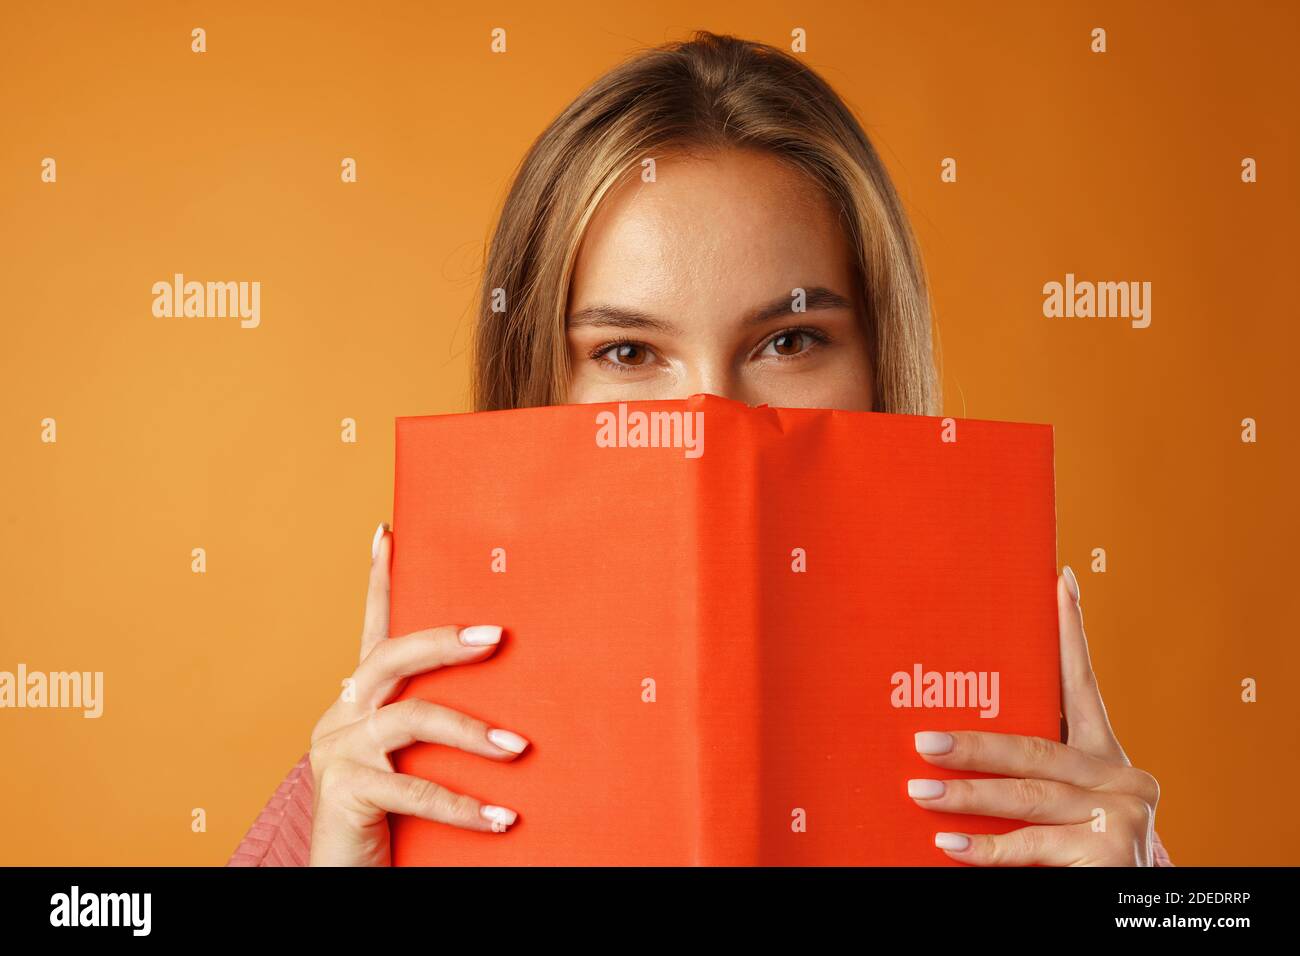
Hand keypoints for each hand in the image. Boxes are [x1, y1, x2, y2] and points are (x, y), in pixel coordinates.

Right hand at [307, 522, 528, 865]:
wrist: (340, 876)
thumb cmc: (385, 814)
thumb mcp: (409, 761)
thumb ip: (433, 727)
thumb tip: (510, 707)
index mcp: (356, 700)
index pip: (371, 629)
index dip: (379, 581)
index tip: (387, 532)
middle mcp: (340, 714)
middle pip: (390, 656)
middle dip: (444, 641)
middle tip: (496, 636)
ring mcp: (338, 750)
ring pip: (411, 719)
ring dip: (472, 734)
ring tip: (518, 750)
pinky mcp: (345, 791)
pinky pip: (414, 790)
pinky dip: (464, 805)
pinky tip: (502, 818)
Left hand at [906, 566, 1160, 865]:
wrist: (1134, 910)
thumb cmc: (1080, 853)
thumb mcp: (1062, 805)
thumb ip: (1031, 773)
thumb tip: (944, 747)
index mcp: (1106, 755)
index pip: (1082, 684)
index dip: (1071, 632)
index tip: (1058, 580)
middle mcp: (1121, 776)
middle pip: (1035, 747)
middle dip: (973, 743)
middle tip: (921, 740)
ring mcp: (1122, 813)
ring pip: (1028, 795)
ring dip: (966, 795)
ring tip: (918, 788)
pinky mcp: (1112, 851)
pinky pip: (1033, 844)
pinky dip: (986, 846)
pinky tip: (948, 843)